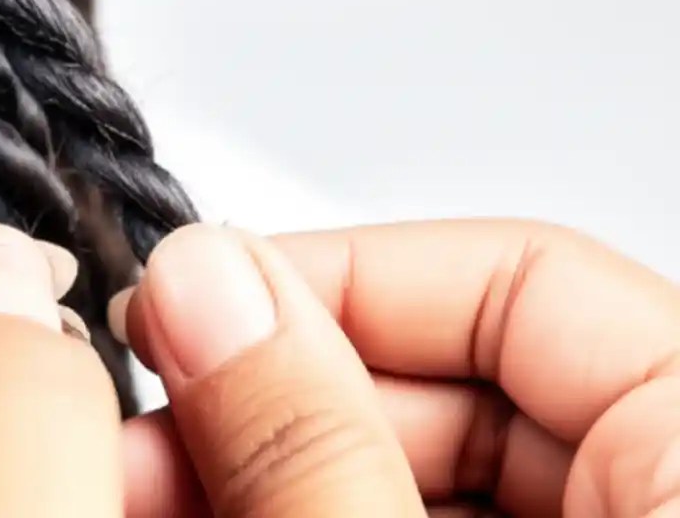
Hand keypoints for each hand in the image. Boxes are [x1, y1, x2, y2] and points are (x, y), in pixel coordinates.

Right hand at [114, 221, 679, 516]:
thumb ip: (316, 450)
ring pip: (419, 477)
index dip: (340, 274)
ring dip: (265, 473)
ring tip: (142, 496)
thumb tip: (208, 293)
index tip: (198, 305)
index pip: (529, 280)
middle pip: (455, 385)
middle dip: (271, 401)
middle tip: (144, 437)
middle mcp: (672, 501)